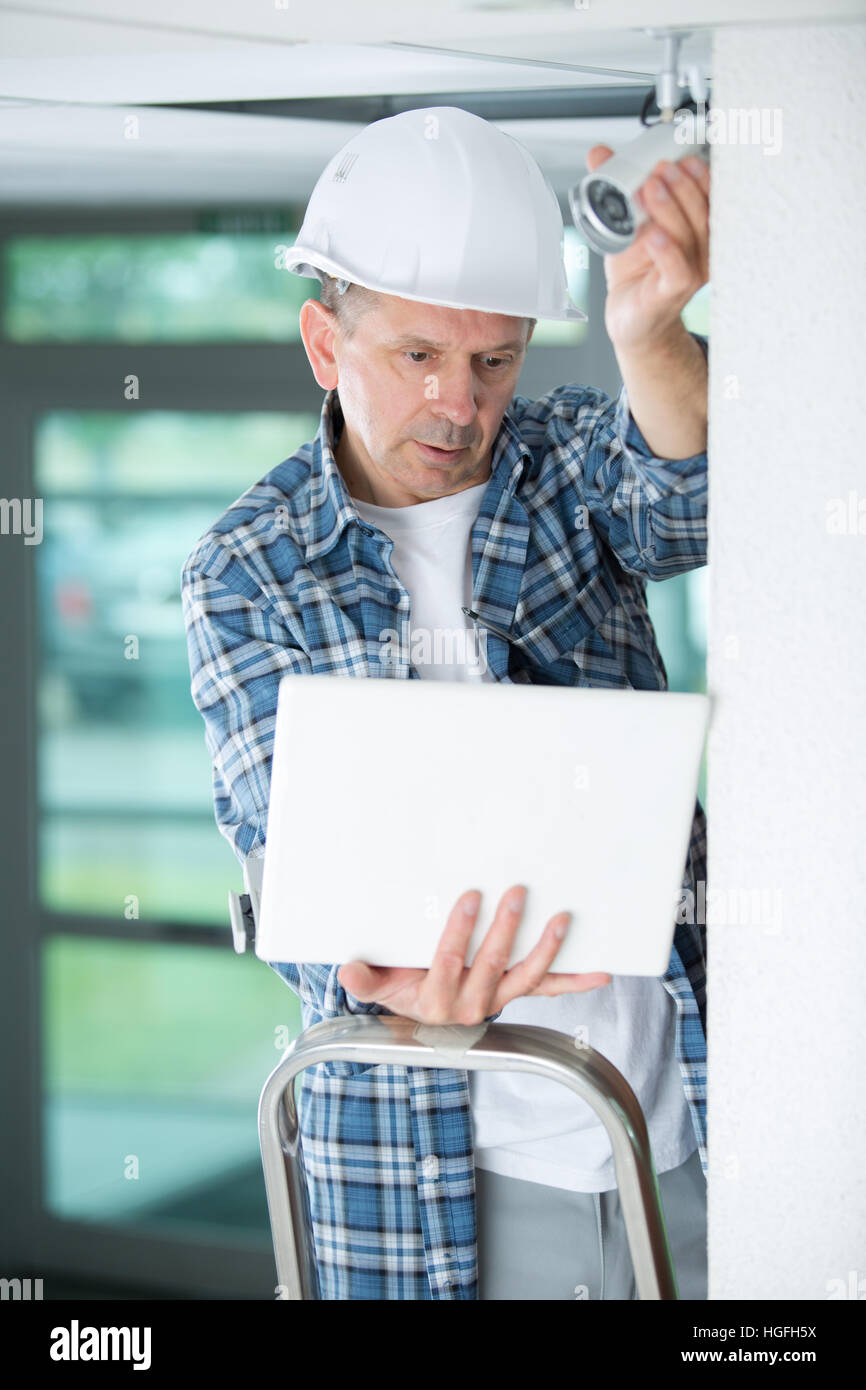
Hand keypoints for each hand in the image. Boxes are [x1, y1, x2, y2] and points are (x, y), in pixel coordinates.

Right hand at [337, 884, 610, 1025]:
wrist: (422, 1017)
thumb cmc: (401, 989)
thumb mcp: (379, 986)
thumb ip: (365, 980)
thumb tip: (347, 970)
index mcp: (437, 999)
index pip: (449, 962)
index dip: (460, 932)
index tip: (470, 898)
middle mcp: (472, 1004)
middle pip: (492, 964)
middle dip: (506, 928)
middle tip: (516, 893)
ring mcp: (498, 998)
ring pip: (525, 976)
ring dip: (546, 949)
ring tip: (562, 920)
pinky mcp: (515, 993)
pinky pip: (547, 989)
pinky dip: (574, 982)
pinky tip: (600, 972)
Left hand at [586, 143, 709, 353]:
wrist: (629, 315)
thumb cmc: (637, 270)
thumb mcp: (626, 222)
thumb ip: (617, 187)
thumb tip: (599, 154)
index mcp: (698, 228)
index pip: (710, 197)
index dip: (700, 174)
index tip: (681, 157)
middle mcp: (701, 250)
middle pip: (703, 212)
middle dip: (683, 185)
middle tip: (660, 169)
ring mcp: (690, 273)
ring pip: (692, 236)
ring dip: (671, 209)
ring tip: (651, 189)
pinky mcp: (671, 293)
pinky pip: (678, 270)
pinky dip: (667, 250)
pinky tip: (653, 235)